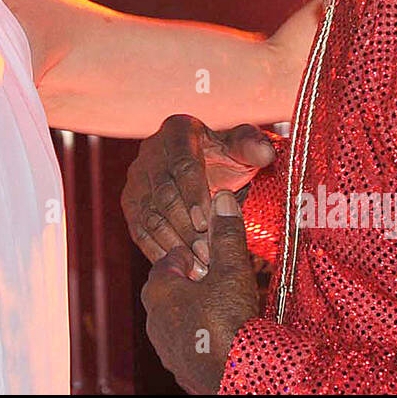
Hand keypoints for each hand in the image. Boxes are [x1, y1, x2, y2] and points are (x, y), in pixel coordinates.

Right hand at [121, 114, 276, 276]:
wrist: (209, 171)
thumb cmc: (229, 158)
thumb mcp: (244, 150)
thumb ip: (255, 148)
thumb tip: (265, 153)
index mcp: (178, 130)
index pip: (183, 164)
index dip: (194, 195)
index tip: (206, 222)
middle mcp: (150, 151)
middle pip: (165, 194)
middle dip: (185, 227)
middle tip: (206, 254)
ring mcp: (137, 178)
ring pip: (150, 215)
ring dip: (173, 244)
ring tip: (197, 267)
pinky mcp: (131, 202)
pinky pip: (139, 229)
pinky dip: (157, 251)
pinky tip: (179, 266)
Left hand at [141, 191, 259, 393]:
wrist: (233, 375)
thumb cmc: (228, 320)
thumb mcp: (231, 269)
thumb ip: (226, 233)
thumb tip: (222, 198)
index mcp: (159, 289)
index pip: (168, 259)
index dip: (190, 252)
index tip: (206, 253)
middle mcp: (154, 318)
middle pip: (169, 289)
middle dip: (189, 282)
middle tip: (213, 277)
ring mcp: (164, 345)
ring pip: (174, 318)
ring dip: (192, 309)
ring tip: (218, 305)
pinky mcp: (177, 366)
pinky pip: (183, 342)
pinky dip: (196, 334)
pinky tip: (218, 333)